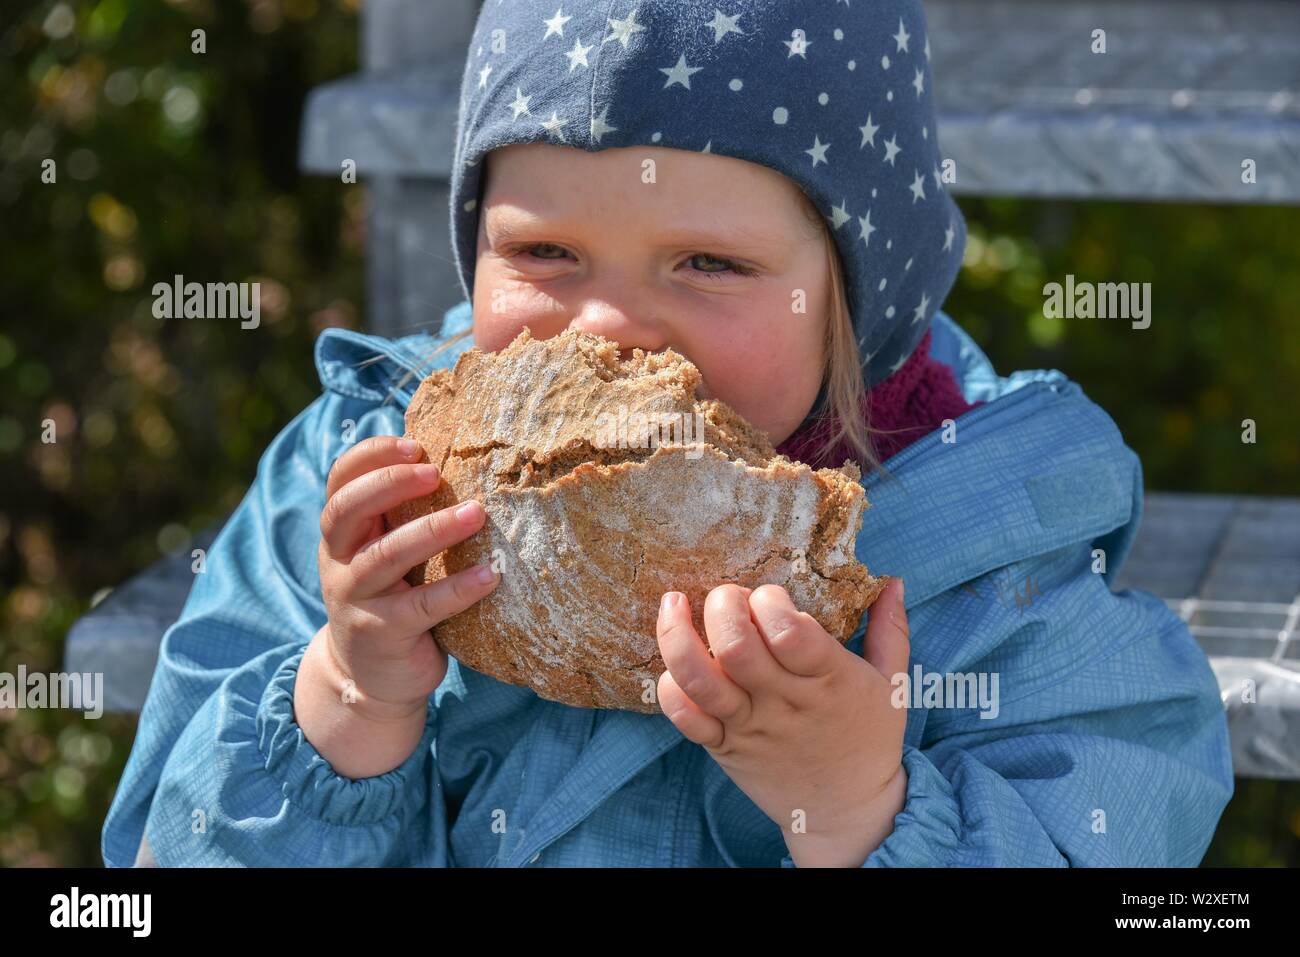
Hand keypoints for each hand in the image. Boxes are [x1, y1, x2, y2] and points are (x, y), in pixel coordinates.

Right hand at [297, 435, 499, 777]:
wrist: (370, 676)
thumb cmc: (391, 597)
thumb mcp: (383, 551)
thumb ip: (400, 514)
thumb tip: (456, 458)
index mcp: (342, 532)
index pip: (340, 481)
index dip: (371, 456)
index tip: (415, 445)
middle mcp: (340, 561)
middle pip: (348, 511)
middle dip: (390, 484)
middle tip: (435, 473)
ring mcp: (357, 598)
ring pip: (386, 556)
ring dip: (432, 531)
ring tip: (476, 514)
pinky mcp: (385, 633)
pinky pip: (423, 606)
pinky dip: (458, 589)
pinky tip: (490, 575)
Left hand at [655, 578, 909, 866]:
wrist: (846, 811)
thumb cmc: (869, 738)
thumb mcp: (892, 684)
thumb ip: (890, 630)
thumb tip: (892, 582)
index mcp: (827, 680)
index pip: (789, 633)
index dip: (771, 602)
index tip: (771, 596)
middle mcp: (783, 702)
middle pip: (736, 648)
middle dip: (723, 607)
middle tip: (729, 597)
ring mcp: (748, 726)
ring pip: (699, 679)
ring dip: (678, 636)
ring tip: (675, 604)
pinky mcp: (723, 746)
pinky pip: (684, 718)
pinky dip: (669, 689)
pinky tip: (671, 664)